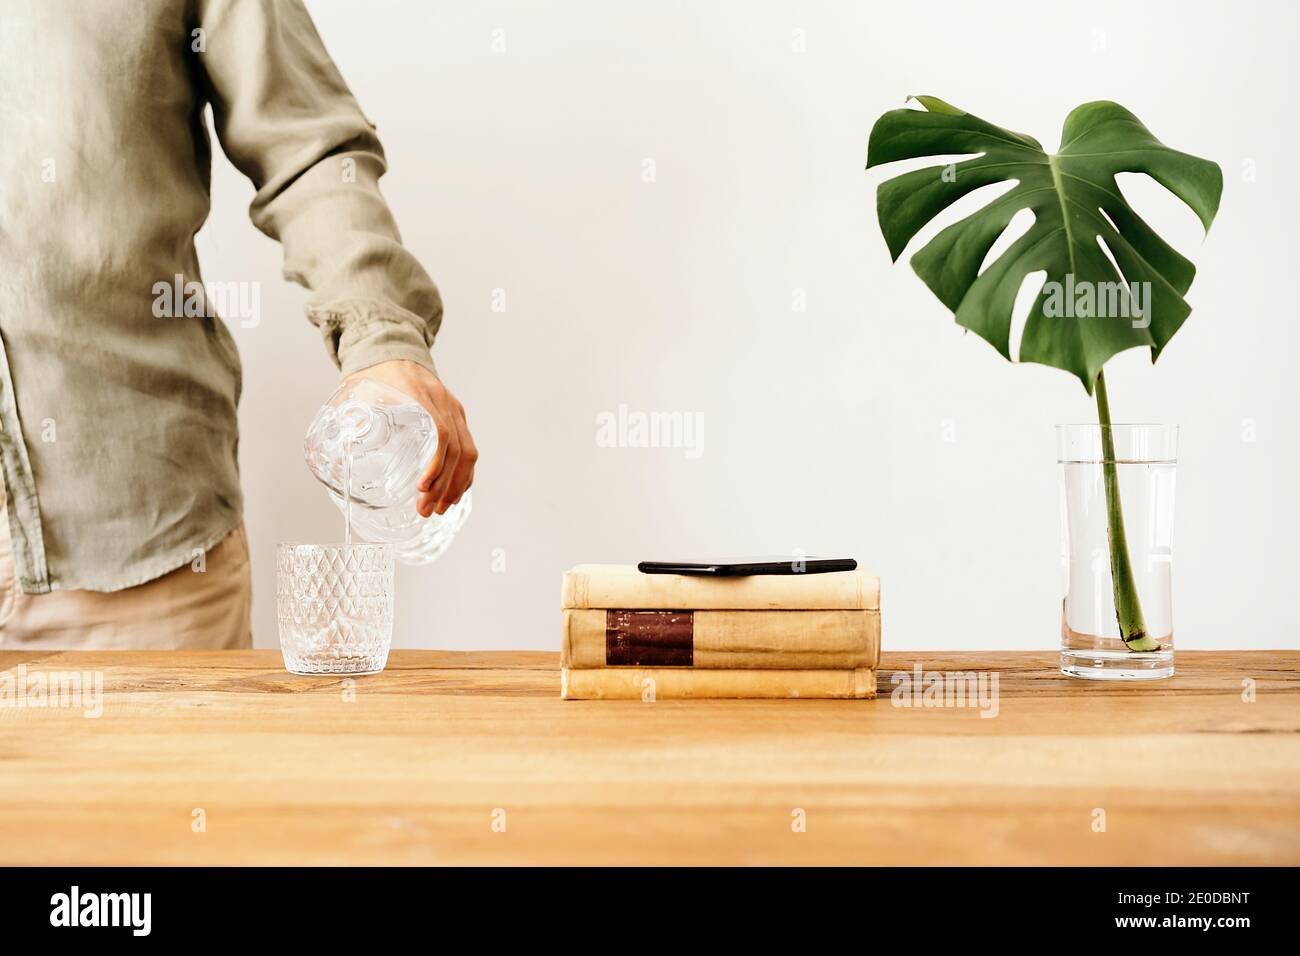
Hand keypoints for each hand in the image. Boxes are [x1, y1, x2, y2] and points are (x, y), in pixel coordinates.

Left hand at [346, 360, 477, 516]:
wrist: (394, 351)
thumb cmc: (376, 373)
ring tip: (439, 509)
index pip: (441, 432)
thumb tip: (344, 451)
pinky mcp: (457, 418)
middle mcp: (445, 403)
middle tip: (426, 510)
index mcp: (423, 395)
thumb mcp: (362, 390)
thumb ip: (355, 417)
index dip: (436, 464)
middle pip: (458, 449)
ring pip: (468, 453)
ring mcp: (454, 410)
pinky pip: (468, 450)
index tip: (422, 487)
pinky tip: (453, 494)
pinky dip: (463, 476)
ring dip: (456, 485)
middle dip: (444, 485)